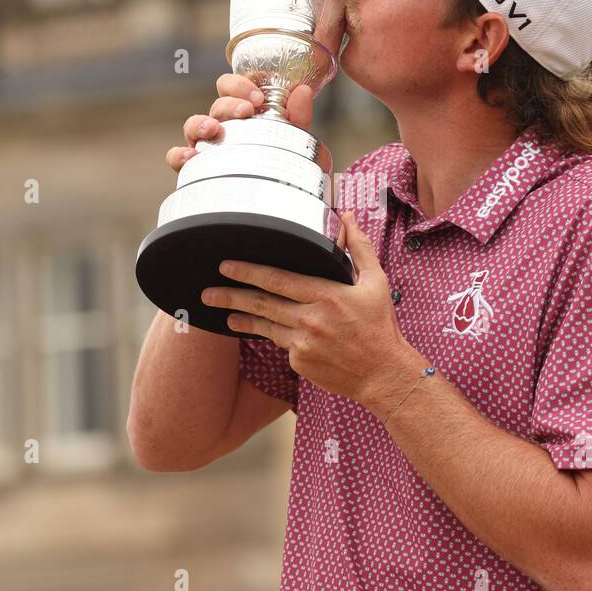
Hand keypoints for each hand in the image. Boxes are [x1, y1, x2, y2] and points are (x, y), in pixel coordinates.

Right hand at [165, 75, 313, 171]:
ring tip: (213, 129)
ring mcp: (206, 145)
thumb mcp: (293, 136)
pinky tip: (189, 156)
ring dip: (200, 123)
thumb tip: (303, 91)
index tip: (257, 97)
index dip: (239, 85)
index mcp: (240, 111)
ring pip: (192, 125)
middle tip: (246, 112)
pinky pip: (177, 157)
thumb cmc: (279, 159)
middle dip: (229, 104)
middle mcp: (221, 125)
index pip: (230, 86)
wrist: (275, 197)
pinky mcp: (195, 168)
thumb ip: (298, 113)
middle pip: (216, 105)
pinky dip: (179, 155)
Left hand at [199, 211, 419, 406]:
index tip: (226, 266)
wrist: (384, 374)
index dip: (248, 272)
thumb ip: (359, 247)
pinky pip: (282, 344)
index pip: (278, 280)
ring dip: (242, 319)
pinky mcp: (300, 363)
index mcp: (326, 295)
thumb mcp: (375, 282)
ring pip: (265, 326)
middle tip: (207, 292)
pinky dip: (276, 336)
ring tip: (225, 314)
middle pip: (261, 303)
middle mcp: (310, 319)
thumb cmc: (380, 326)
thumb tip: (348, 216)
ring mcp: (302, 343)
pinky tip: (269, 332)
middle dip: (230, 296)